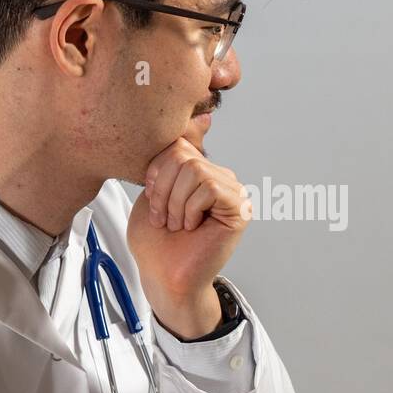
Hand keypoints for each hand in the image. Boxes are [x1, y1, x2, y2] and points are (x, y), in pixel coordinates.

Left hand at [127, 138, 251, 334]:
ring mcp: (231, 191)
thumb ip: (171, 156)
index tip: (153, 199)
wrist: (163, 277)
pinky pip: (209, 188)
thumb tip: (205, 116)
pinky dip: (190, 209)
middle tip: (164, 218)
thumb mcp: (154, 190)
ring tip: (177, 225)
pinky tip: (192, 228)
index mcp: (198, 170)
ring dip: (175, 203)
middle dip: (163, 189)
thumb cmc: (156, 241)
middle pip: (183, 155)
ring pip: (195, 170)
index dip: (156, 171)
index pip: (177, 144)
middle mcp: (218, 176)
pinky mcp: (238, 208)